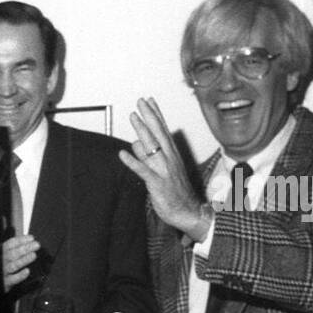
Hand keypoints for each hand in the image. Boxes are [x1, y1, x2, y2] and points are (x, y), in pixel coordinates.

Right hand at [1, 235, 39, 292]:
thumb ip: (10, 245)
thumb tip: (21, 234)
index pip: (9, 244)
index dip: (21, 240)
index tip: (32, 238)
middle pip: (12, 253)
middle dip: (25, 248)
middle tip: (37, 245)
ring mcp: (1, 272)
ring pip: (13, 266)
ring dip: (24, 260)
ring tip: (34, 255)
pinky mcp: (4, 284)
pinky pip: (12, 280)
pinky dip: (20, 276)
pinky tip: (27, 271)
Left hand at [117, 97, 210, 242]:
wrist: (189, 212)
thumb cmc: (175, 193)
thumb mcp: (162, 170)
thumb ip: (148, 157)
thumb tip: (135, 143)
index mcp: (171, 155)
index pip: (162, 130)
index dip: (155, 115)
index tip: (149, 100)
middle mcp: (169, 159)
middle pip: (158, 133)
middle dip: (149, 116)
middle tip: (141, 101)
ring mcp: (164, 170)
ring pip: (152, 147)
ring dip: (142, 131)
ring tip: (133, 117)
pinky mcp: (158, 183)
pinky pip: (144, 171)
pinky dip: (133, 162)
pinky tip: (122, 154)